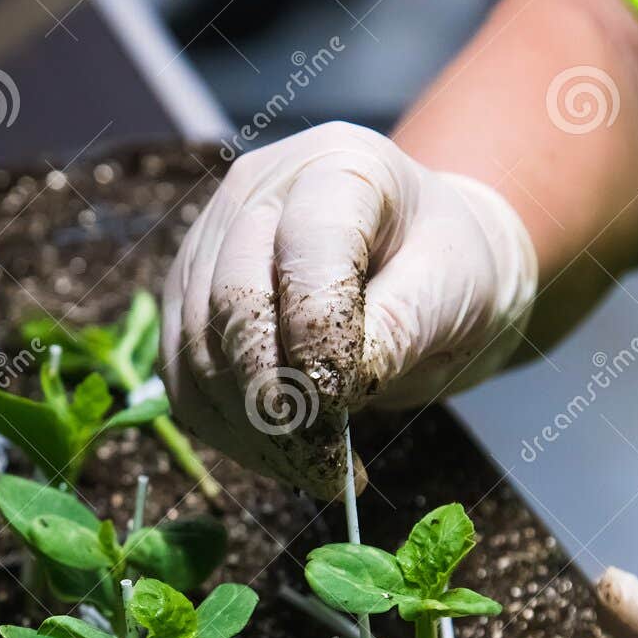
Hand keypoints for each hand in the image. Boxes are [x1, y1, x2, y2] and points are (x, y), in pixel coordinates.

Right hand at [162, 121, 536, 497]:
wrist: (428, 266)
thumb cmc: (451, 270)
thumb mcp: (454, 294)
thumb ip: (397, 330)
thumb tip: (329, 392)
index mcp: (339, 165)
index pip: (306, 248)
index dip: (316, 333)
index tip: (343, 404)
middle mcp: (260, 191)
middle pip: (234, 298)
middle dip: (274, 396)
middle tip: (325, 463)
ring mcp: (213, 241)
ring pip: (196, 346)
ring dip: (248, 429)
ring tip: (314, 472)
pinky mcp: (189, 297)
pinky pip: (183, 377)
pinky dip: (225, 432)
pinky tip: (280, 461)